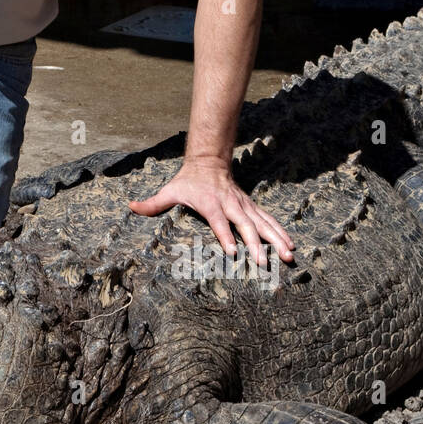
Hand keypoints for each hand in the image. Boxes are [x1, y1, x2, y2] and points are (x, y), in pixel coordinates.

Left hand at [128, 158, 293, 266]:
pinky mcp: (251, 207)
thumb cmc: (187, 181)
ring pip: (263, 223)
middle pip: (245, 225)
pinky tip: (291, 245)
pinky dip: (281, 232)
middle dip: (257, 244)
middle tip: (265, 262)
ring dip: (276, 239)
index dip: (226, 236)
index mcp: (210, 203)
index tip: (234, 252)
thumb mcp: (169, 190)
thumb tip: (131, 207)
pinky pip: (268, 220)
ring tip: (289, 255)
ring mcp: (243, 206)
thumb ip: (152, 203)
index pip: (218, 222)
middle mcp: (230, 205)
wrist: (208, 162)